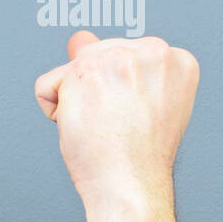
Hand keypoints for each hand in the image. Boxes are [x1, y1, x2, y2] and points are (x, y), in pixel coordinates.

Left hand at [34, 31, 198, 203]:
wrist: (131, 183)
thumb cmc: (139, 155)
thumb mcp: (141, 102)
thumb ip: (112, 65)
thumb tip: (80, 38)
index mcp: (176, 60)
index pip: (122, 62)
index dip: (119, 94)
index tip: (134, 117)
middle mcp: (153, 50)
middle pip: (94, 59)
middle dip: (94, 92)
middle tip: (116, 124)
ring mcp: (118, 56)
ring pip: (71, 71)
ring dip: (75, 102)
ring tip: (101, 125)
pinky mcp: (85, 68)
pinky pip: (47, 86)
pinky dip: (53, 110)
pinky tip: (81, 126)